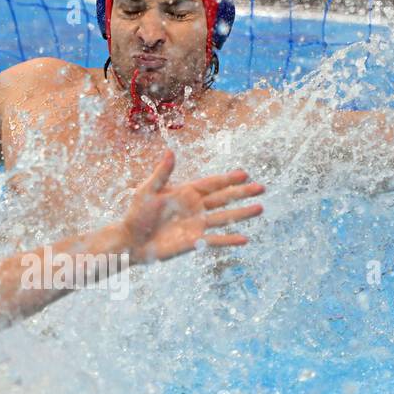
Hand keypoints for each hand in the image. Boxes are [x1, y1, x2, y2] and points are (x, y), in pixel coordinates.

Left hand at [120, 149, 264, 263]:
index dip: (228, 179)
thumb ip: (162, 174)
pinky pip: (215, 240)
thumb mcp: (148, 191)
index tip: (245, 174)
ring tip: (260, 208)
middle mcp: (196, 207)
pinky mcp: (195, 241)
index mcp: (186, 192)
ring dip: (242, 213)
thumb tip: (170, 152)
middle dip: (242, 193)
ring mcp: (197, 224)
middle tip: (261, 188)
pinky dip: (229, 239)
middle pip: (224, 198)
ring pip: (225, 217)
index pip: (212, 184)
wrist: (131, 241)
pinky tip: (245, 239)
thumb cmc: (136, 214)